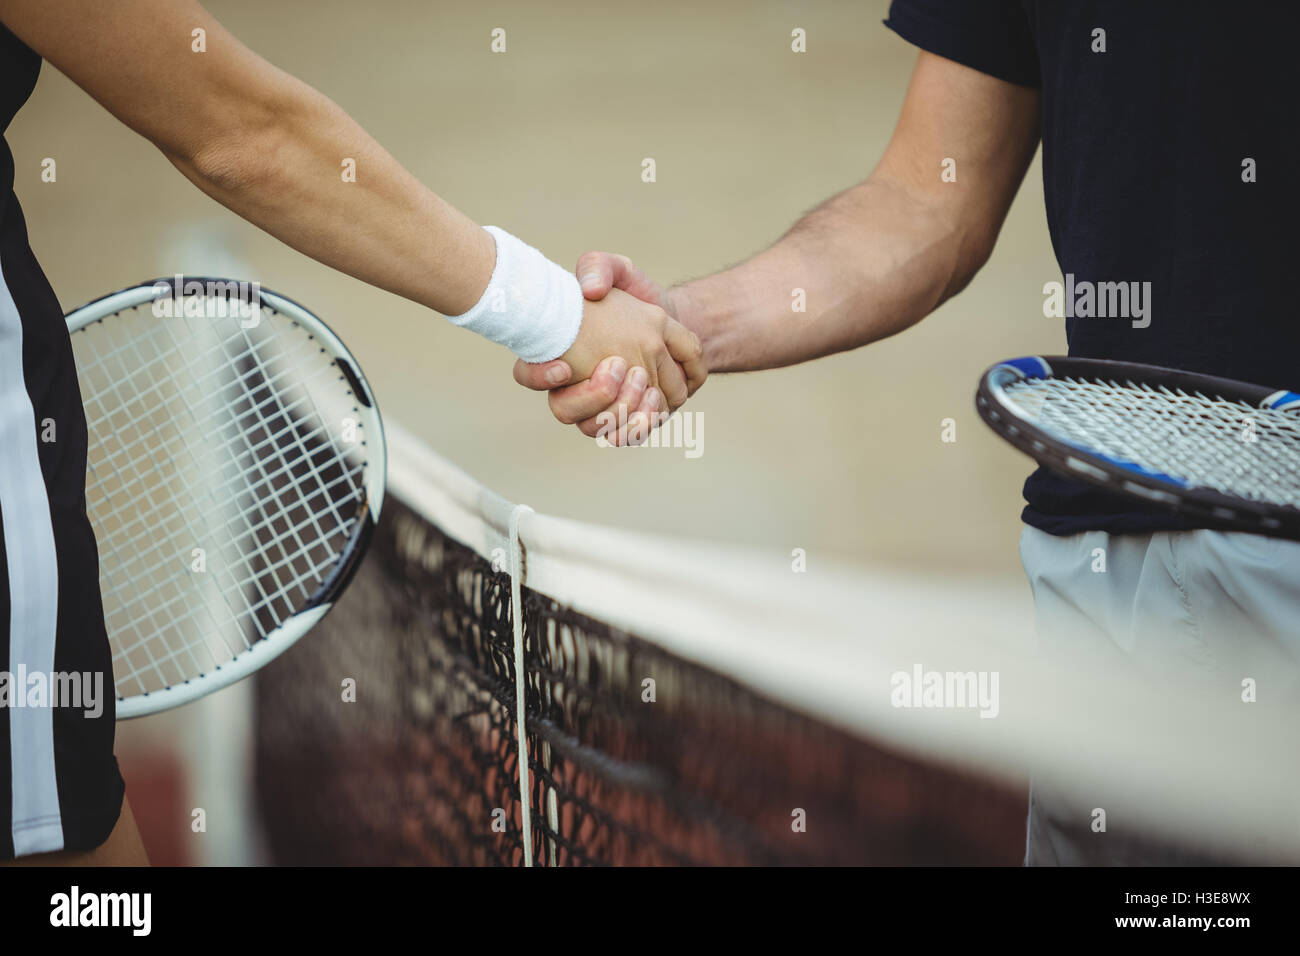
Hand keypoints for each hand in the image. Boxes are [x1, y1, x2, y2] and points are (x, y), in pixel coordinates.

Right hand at [515, 253, 702, 444]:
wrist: (676, 322)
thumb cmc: (637, 296)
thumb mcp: (618, 270)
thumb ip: (600, 268)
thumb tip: (589, 290)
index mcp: (559, 354)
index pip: (528, 375)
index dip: (538, 376)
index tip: (563, 366)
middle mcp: (573, 387)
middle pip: (565, 411)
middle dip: (595, 394)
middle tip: (619, 365)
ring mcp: (600, 408)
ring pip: (594, 429)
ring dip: (618, 409)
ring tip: (641, 381)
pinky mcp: (629, 420)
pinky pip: (625, 437)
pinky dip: (638, 424)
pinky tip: (653, 400)